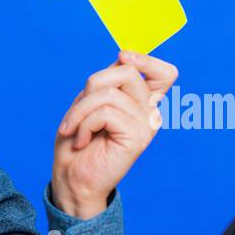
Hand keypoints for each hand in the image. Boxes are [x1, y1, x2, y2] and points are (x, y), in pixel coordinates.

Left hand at [51, 50, 177, 218]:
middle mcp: (149, 111)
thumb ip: (107, 81)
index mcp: (140, 102)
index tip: (122, 56)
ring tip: (73, 130)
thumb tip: (123, 57)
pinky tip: (81, 141)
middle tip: (76, 113)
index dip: (146, 59)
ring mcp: (147, 124)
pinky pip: (105, 113)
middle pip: (127, 72)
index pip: (163, 74)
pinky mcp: (138, 137)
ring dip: (80, 111)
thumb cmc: (76, 141)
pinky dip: (84, 124)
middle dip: (91, 86)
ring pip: (109, 93)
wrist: (71, 179)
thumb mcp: (87, 103)